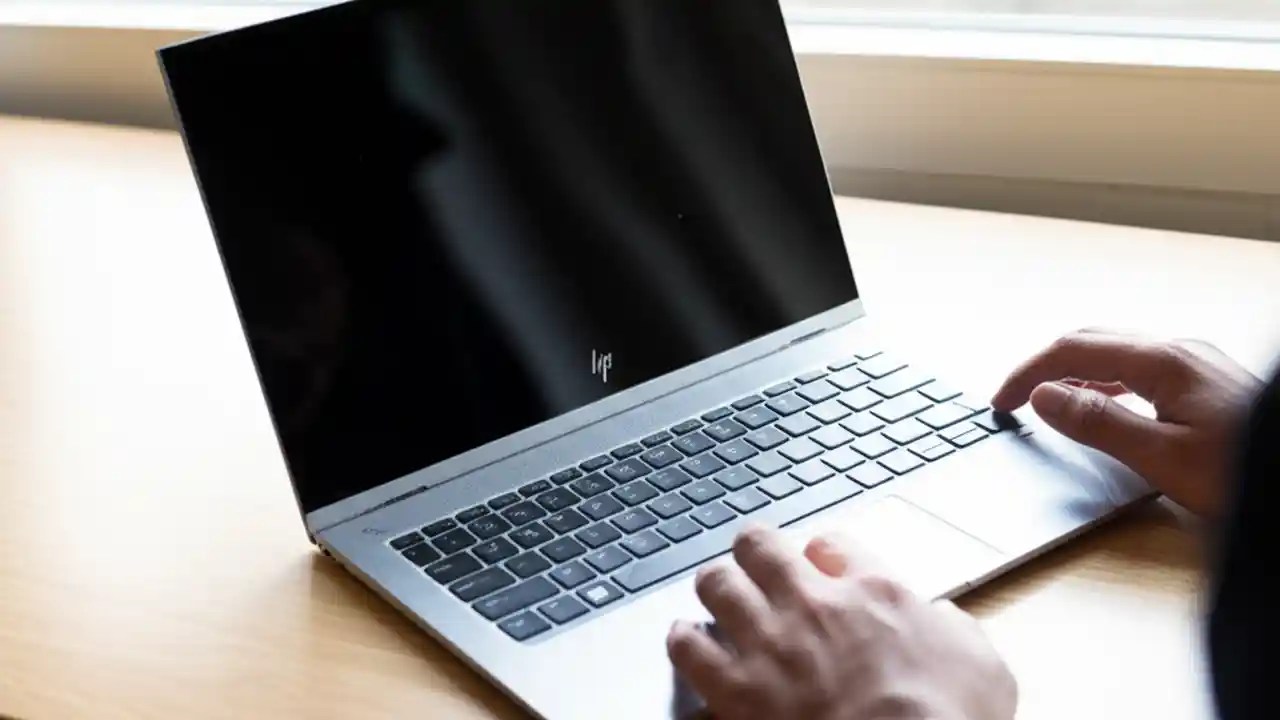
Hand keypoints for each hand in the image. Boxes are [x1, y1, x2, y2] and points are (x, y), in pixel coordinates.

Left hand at [667, 525, 1016, 719]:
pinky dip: (684, 641)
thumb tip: (941, 618)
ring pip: (716, 585)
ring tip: (718, 593)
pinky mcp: (736, 693)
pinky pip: (688, 649)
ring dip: (717, 587)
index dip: (823, 551)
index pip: (833, 542)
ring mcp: (769, 647)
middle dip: (754, 551)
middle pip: (759, 545)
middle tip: (756, 564)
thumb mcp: (982, 664)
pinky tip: (686, 640)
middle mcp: (813, 607)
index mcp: (876, 593)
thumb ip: (955, 628)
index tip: (820, 561)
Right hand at [991, 329, 1262, 517]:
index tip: (999, 402)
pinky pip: (1140, 370)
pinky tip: (1103, 408)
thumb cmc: (1244, 474)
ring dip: (1074, 374)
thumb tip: (1044, 395)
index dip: (1028, 373)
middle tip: (1013, 400)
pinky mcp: (1207, 383)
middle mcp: (1179, 352)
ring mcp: (1196, 364)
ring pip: (1117, 355)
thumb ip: (1098, 421)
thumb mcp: (1161, 456)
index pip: (1074, 350)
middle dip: (1045, 367)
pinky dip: (1104, 383)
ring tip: (1047, 405)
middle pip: (1093, 342)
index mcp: (1164, 362)